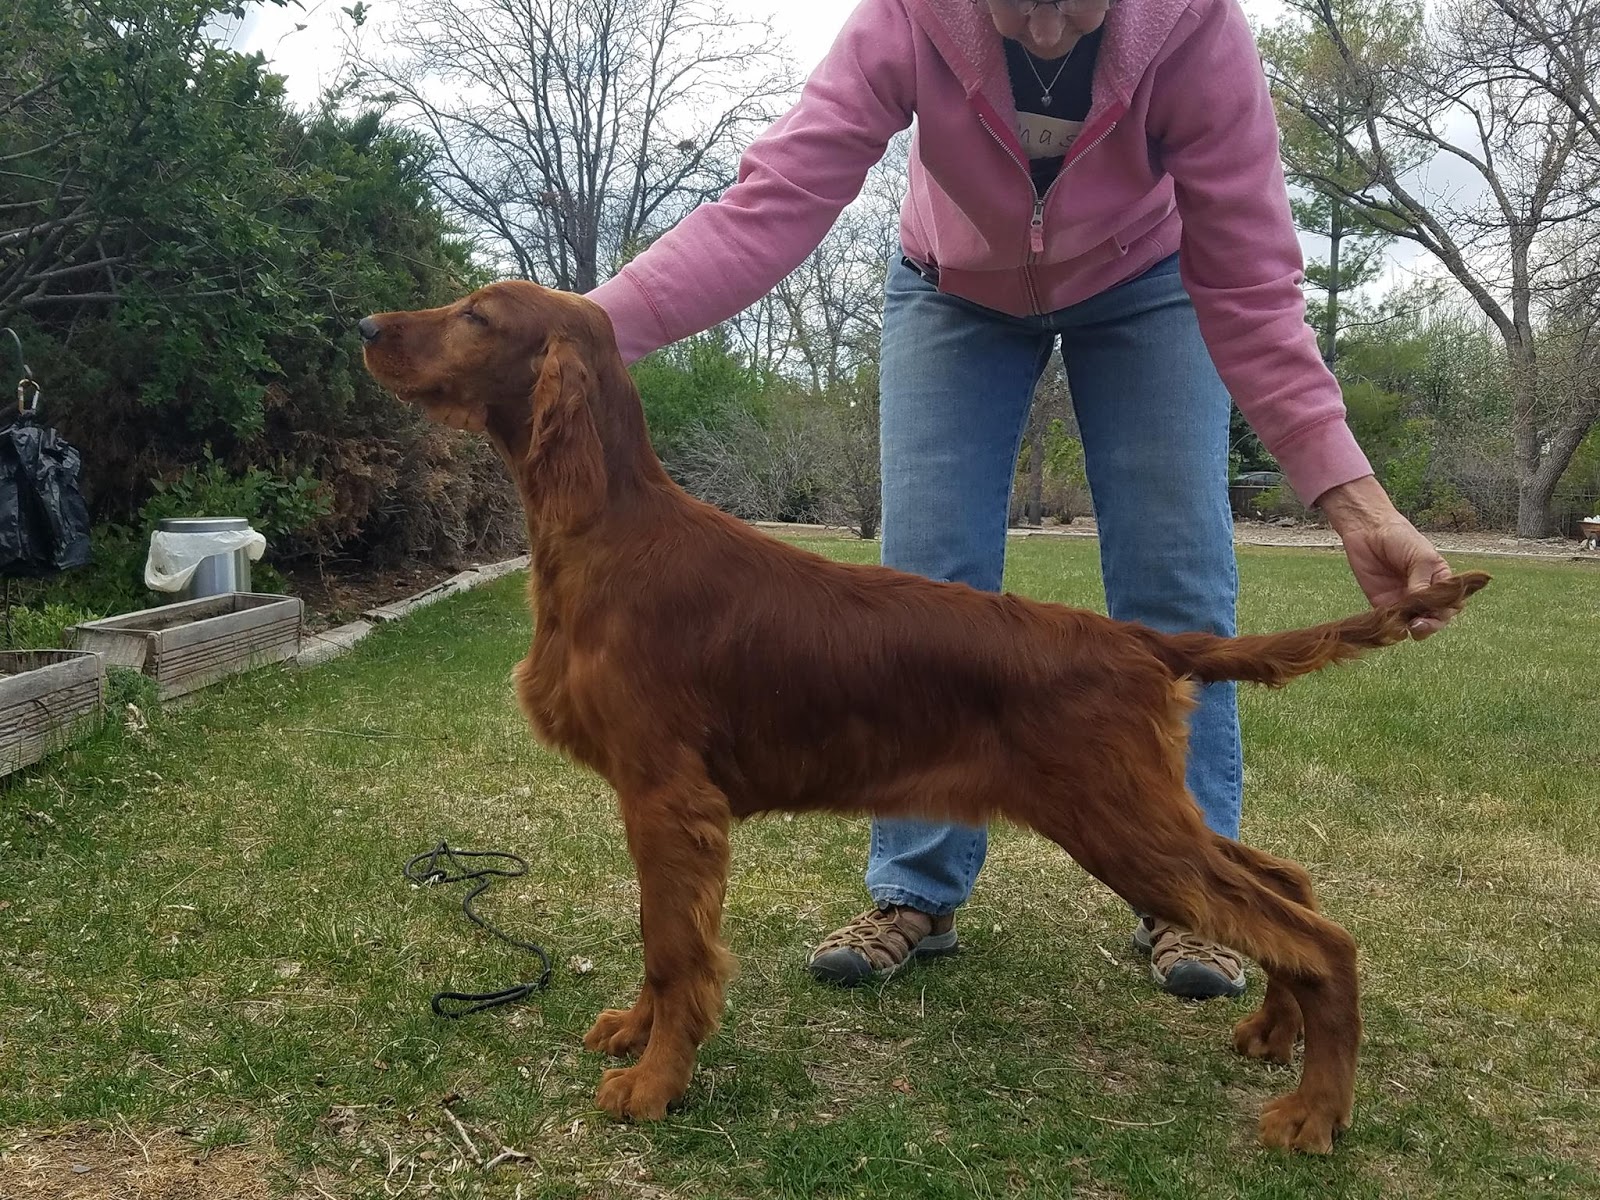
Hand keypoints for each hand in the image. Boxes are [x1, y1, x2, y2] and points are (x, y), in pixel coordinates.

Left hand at [1318, 476, 1458, 639]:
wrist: (1368, 531)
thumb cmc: (1400, 537)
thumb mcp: (1421, 556)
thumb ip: (1423, 581)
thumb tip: (1423, 605)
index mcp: (1441, 581)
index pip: (1451, 604)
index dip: (1447, 612)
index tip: (1440, 612)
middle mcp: (1425, 594)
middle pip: (1435, 618)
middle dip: (1432, 624)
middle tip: (1422, 624)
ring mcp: (1404, 601)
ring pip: (1414, 624)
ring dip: (1414, 629)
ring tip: (1410, 626)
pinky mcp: (1383, 605)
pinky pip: (1391, 622)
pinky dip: (1393, 628)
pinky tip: (1393, 627)